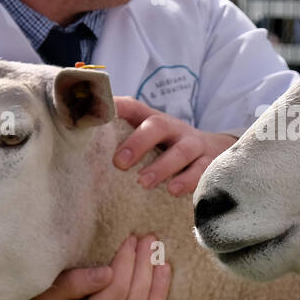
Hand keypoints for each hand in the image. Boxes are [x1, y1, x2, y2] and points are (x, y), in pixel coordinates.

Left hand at [112, 97, 237, 195]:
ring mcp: (195, 146)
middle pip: (159, 126)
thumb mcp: (150, 136)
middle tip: (120, 162)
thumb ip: (123, 135)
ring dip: (163, 167)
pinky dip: (190, 182)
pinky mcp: (210, 164)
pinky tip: (176, 193)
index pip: (134, 108)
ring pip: (182, 152)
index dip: (116, 107)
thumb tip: (85, 130)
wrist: (214, 150)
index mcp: (155, 120)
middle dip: (139, 143)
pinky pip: (203, 172)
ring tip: (145, 183)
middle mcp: (175, 129)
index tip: (100, 111)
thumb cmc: (169, 146)